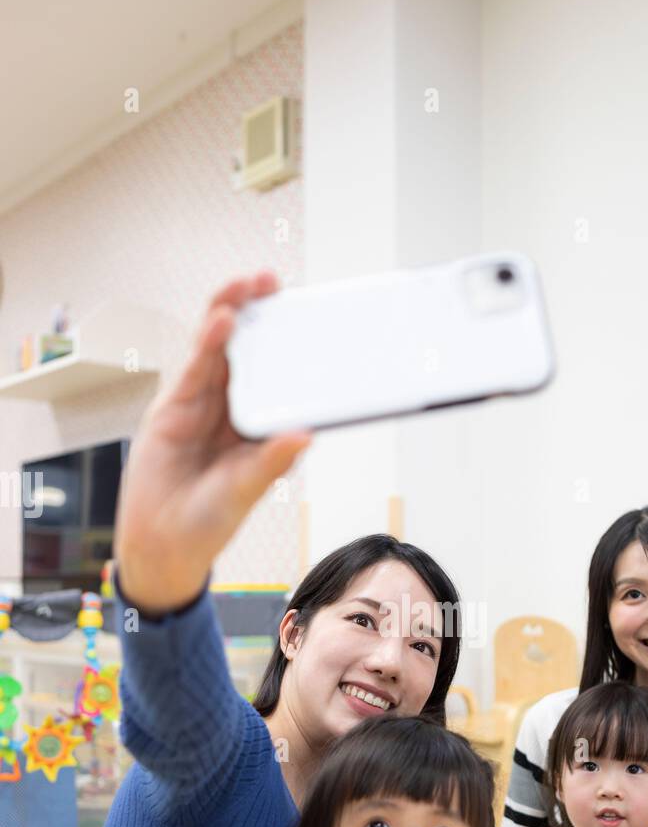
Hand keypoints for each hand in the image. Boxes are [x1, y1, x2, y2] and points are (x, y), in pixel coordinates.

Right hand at [115, 271, 311, 616]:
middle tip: (275, 282)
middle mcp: (233, 410)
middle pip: (247, 351)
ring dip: (232, 314)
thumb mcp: (247, 490)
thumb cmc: (209, 521)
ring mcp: (202, 405)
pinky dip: (207, 344)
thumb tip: (305, 435)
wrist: (161, 545)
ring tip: (248, 287)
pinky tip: (223, 321)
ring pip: (217, 350)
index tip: (308, 314)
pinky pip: (194, 369)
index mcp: (260, 426)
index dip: (288, 343)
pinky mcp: (173, 408)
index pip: (277, 375)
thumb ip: (272, 462)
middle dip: (259, 314)